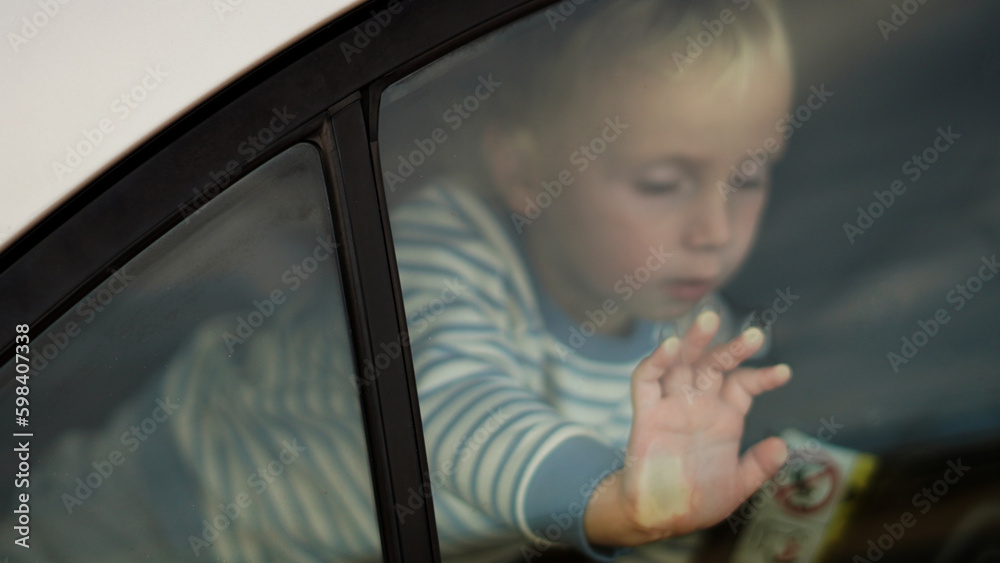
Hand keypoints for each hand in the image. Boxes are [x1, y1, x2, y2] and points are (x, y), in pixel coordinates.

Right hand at [584, 310, 791, 546]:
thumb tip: (782, 446)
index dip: (763, 376)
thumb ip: (758, 466)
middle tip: (755, 335)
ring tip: (709, 319)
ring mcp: (672, 405)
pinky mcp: (646, 413)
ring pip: (682, 362)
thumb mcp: (737, 486)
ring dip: (694, 341)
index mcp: (724, 418)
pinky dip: (656, 361)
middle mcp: (699, 405)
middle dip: (733, 349)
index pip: (744, 384)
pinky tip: (669, 347)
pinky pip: (647, 380)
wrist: (659, 516)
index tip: (784, 374)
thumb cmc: (697, 500)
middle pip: (715, 365)